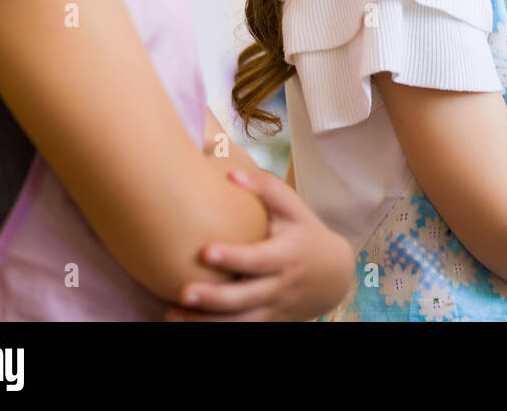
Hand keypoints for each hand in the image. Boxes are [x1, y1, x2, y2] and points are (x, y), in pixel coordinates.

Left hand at [164, 168, 352, 320]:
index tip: (206, 252)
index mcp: (288, 254)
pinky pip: (242, 332)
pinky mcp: (269, 323)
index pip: (259, 259)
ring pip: (240, 323)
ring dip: (206, 323)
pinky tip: (186, 327)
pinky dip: (216, 331)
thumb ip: (266, 189)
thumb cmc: (306, 233)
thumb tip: (230, 174)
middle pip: (246, 297)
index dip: (234, 257)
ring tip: (172, 316)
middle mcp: (282, 286)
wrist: (334, 276)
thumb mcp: (295, 209)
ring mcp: (275, 308)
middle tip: (183, 292)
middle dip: (214, 298)